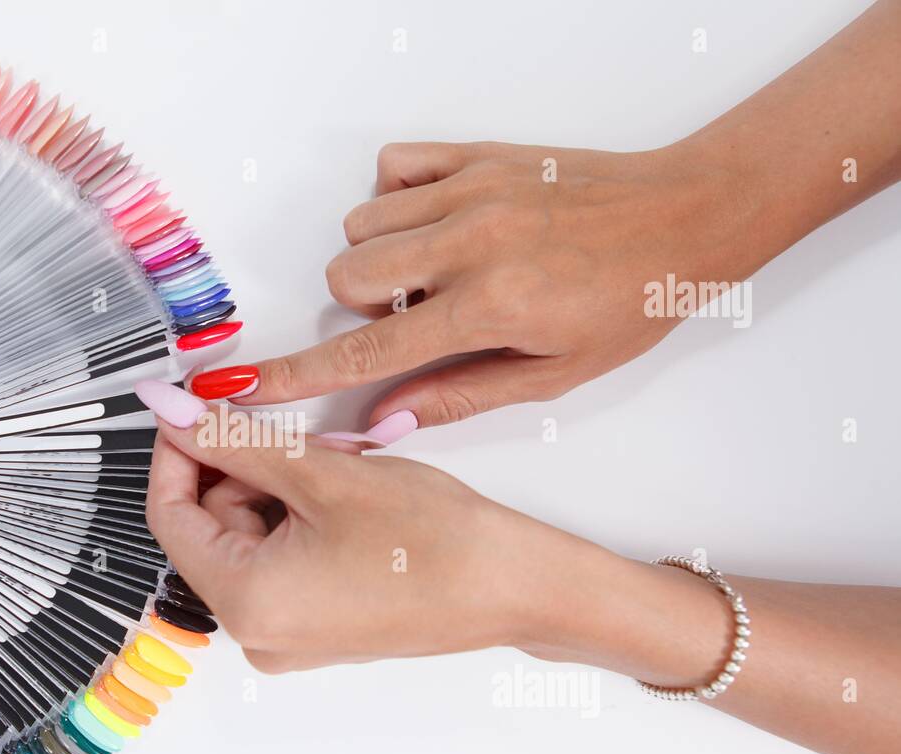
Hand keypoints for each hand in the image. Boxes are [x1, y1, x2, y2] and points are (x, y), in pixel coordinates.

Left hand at [142, 388, 608, 671]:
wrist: (515, 586)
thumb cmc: (435, 543)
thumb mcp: (319, 472)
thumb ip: (234, 439)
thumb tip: (174, 413)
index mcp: (245, 604)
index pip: (169, 515)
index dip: (177, 450)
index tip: (190, 408)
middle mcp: (258, 634)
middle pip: (212, 526)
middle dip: (243, 468)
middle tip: (293, 428)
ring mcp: (289, 636)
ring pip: (251, 537)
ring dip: (278, 486)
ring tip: (335, 459)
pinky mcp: (319, 628)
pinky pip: (282, 560)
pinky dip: (300, 516)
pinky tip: (341, 488)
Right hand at [191, 139, 765, 428]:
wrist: (686, 218)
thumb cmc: (628, 304)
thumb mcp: (553, 376)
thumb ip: (459, 395)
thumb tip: (383, 419)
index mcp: (489, 307)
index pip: (367, 353)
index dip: (297, 377)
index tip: (245, 388)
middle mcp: (468, 243)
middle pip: (345, 278)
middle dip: (360, 311)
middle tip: (418, 320)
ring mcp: (469, 190)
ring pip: (361, 228)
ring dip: (381, 262)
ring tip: (437, 274)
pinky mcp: (476, 155)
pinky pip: (391, 171)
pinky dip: (395, 204)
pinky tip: (436, 228)